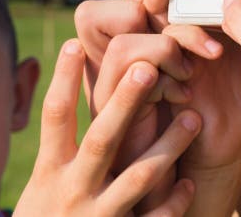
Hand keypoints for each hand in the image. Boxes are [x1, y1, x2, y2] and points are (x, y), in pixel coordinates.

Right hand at [14, 40, 199, 216]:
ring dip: (168, 146)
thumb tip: (86, 88)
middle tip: (148, 67)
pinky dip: (172, 202)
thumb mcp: (46, 184)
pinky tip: (188, 183)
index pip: (55, 117)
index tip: (75, 42)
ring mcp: (97, 215)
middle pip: (101, 139)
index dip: (63, 80)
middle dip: (124, 102)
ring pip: (137, 177)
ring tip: (195, 118)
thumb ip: (65, 144)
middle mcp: (72, 189)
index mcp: (52, 170)